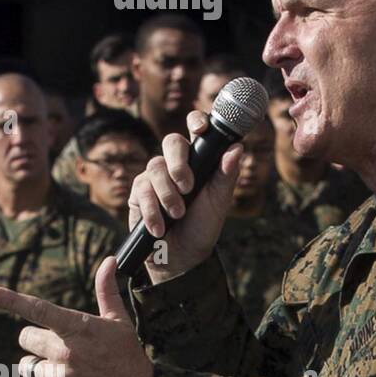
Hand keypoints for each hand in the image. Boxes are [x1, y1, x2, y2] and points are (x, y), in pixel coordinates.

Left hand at [0, 257, 152, 376]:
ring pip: (29, 367)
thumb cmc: (128, 356)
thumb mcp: (120, 322)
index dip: (12, 300)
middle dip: (38, 342)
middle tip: (63, 349)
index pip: (40, 310)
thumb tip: (109, 260)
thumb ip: (107, 290)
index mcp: (80, 329)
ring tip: (73, 373)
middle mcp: (66, 353)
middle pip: (26, 339)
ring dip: (44, 368)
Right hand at [129, 110, 242, 283]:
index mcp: (200, 160)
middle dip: (178, 163)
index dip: (196, 122)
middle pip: (171, 142)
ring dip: (167, 194)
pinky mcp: (138, 192)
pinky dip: (152, 210)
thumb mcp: (219, 201)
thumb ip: (226, 174)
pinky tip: (160, 226)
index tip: (200, 130)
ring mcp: (155, 176)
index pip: (196, 130)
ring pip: (155, 168)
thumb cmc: (203, 224)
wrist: (182, 254)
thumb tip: (237, 147)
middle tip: (187, 187)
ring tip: (177, 215)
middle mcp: (176, 163)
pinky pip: (141, 190)